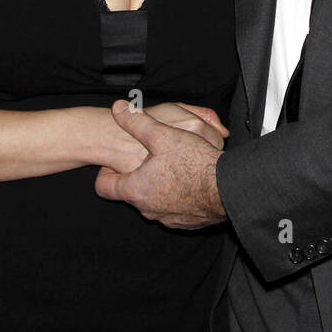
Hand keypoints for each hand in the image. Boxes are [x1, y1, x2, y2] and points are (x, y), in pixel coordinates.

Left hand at [94, 103, 225, 228]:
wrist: (229, 189)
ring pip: (154, 202)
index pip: (103, 187)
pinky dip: (177, 197)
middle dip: (138, 176)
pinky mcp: (186, 224)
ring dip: (158, 187)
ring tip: (174, 168)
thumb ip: (137, 121)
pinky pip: (174, 210)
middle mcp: (148, 209)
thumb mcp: (163, 134)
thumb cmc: (195, 163)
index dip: (106, 172)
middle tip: (152, 158)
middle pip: (131, 193)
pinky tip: (190, 182)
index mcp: (136, 190)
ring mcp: (167, 219)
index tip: (115, 162)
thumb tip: (117, 108)